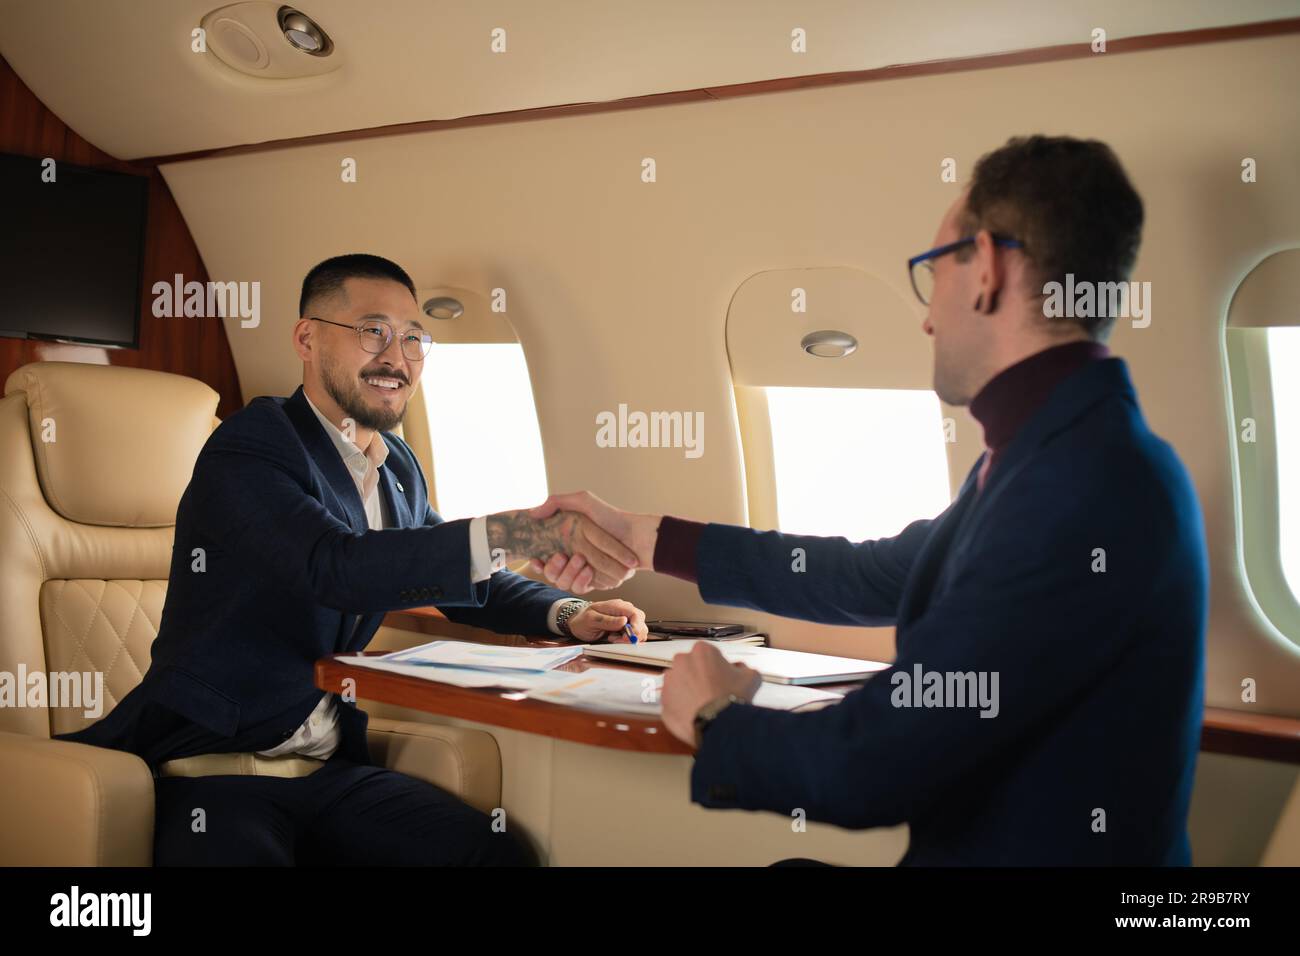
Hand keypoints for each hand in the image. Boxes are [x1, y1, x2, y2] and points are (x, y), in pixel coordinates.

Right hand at [485, 508, 636, 593]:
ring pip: (564, 583)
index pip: (542, 558)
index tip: (536, 559)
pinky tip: (588, 570)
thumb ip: (556, 502)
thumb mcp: (584, 501)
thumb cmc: (611, 517)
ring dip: (568, 574)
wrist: (638, 537)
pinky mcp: (596, 583)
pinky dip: (583, 581)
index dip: (536, 562)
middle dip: (553, 568)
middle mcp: (572, 560)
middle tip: (561, 557)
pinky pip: (582, 589)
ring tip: (580, 560)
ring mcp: (584, 573)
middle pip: (551, 574)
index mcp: (566, 543)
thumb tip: (532, 513)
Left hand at [565, 599, 648, 642]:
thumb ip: (607, 620)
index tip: (628, 637)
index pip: (636, 614)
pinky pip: (632, 635)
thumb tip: (624, 621)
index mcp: (618, 606)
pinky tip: (614, 639)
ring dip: (628, 639)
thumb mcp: (591, 620)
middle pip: (641, 623)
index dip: (636, 627)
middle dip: (633, 635)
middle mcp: (624, 611)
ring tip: (612, 638)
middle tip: (617, 640)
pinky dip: (626, 640)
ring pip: (639, 631)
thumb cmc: (583, 620)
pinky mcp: (624, 628)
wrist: (577, 623)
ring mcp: (625, 619)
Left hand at [660, 643, 761, 747]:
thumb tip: (740, 669)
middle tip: (710, 691)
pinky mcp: (663, 700)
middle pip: (689, 666)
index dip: (715, 667)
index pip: (707, 655)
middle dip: (697, 676)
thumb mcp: (750, 678)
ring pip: (678, 683)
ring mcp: (669, 681)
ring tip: (701, 705)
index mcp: (701, 651)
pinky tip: (693, 715)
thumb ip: (743, 668)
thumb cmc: (732, 696)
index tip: (720, 678)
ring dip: (686, 691)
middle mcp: (681, 661)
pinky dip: (679, 707)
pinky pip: (672, 701)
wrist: (718, 723)